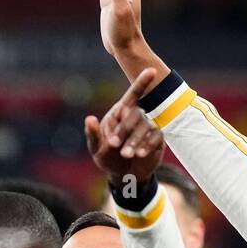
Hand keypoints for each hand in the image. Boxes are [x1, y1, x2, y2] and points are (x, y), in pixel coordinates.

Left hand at [85, 68, 163, 183]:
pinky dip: (146, 145)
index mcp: (121, 111)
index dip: (143, 82)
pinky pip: (155, 137)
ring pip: (146, 127)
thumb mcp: (96, 148)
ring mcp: (148, 127)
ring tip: (126, 154)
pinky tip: (139, 154)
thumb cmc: (107, 157)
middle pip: (136, 114)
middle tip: (114, 146)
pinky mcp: (157, 140)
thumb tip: (89, 119)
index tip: (152, 71)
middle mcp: (136, 116)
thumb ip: (92, 134)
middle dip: (125, 130)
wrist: (124, 176)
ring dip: (135, 141)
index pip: (134, 94)